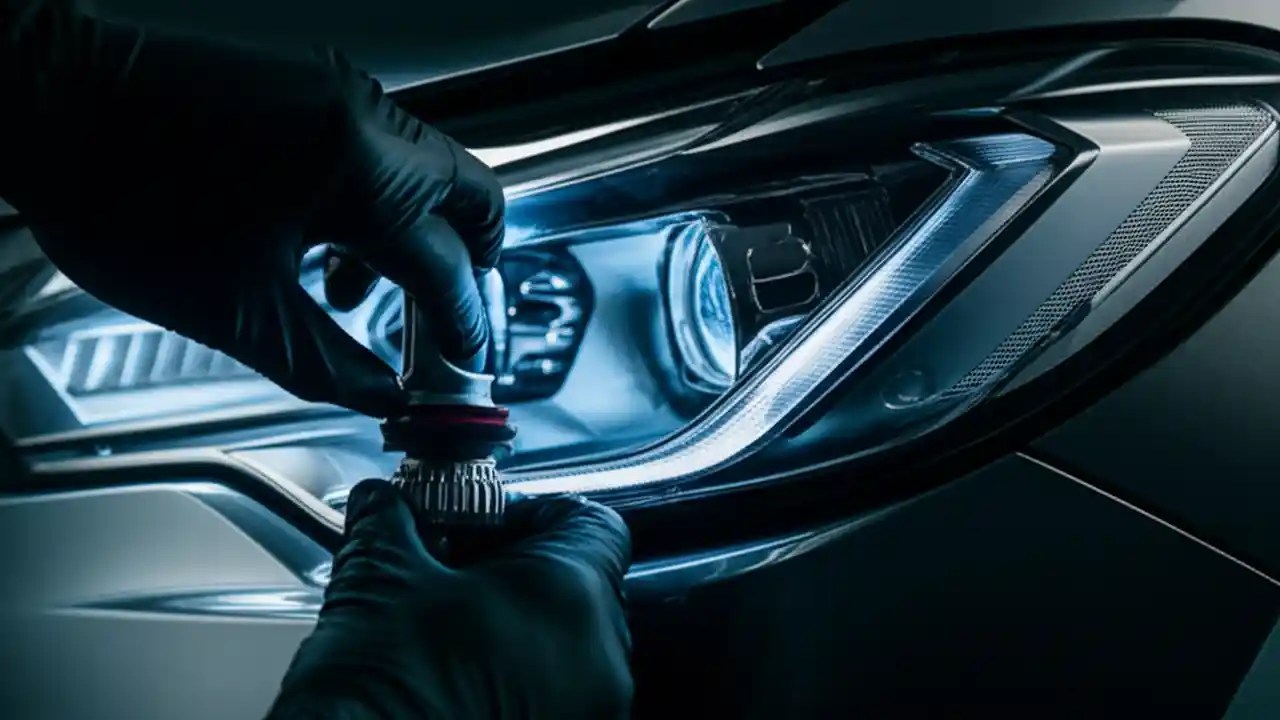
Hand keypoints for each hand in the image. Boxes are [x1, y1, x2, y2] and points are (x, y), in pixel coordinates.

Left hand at [6, 15, 502, 416]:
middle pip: (472, 195)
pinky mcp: (306, 82)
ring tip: (362, 292)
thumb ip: (327, 364)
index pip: (449, 264)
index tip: (461, 363)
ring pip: (427, 167)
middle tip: (449, 319)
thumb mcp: (235, 311)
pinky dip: (375, 199)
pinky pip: (377, 145)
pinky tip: (323, 244)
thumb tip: (380, 396)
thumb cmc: (115, 192)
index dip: (461, 327)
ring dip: (418, 233)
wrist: (42, 102)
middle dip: (471, 265)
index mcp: (359, 171)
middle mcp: (362, 117)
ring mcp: (336, 90)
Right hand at [266, 480, 633, 719]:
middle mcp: (601, 659)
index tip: (480, 523)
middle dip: (511, 572)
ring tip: (444, 633)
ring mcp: (588, 712)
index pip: (591, 521)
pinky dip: (513, 679)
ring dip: (513, 630)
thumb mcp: (378, 580)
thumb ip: (390, 522)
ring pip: (564, 646)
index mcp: (573, 595)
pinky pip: (553, 696)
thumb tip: (382, 504)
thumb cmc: (382, 691)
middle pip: (577, 585)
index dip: (529, 512)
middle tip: (448, 575)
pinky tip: (452, 679)